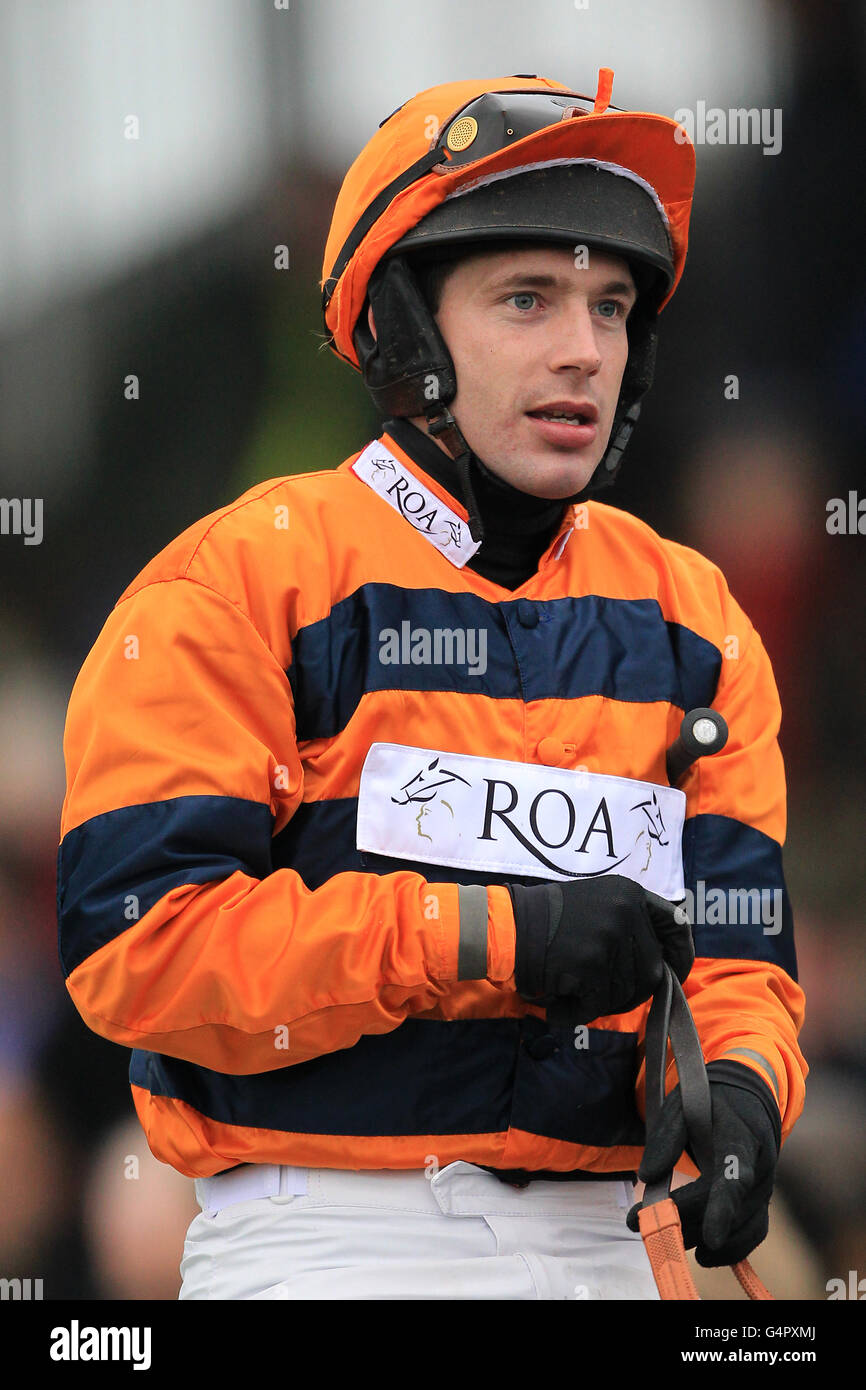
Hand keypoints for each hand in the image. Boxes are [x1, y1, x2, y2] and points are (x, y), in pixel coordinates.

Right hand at [506, 874, 693, 1022]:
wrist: (507, 928)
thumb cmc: (548, 921)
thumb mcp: (597, 903)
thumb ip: (630, 923)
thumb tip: (665, 962)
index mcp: (630, 893)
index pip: (675, 924)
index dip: (681, 952)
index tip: (677, 971)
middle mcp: (625, 911)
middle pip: (651, 971)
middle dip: (630, 991)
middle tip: (599, 994)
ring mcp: (610, 937)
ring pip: (627, 992)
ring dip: (601, 1002)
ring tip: (572, 992)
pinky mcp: (592, 963)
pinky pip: (600, 1003)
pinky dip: (579, 1011)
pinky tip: (559, 1003)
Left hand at [626, 1060, 780, 1266]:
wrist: (745, 1098)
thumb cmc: (709, 1101)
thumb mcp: (682, 1105)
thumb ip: (666, 1138)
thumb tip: (647, 1178)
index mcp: (741, 1137)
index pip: (736, 1177)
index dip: (724, 1208)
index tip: (711, 1238)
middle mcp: (760, 1167)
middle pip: (729, 1208)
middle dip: (688, 1222)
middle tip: (641, 1225)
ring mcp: (764, 1187)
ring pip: (742, 1227)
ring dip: (704, 1241)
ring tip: (665, 1241)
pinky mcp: (761, 1201)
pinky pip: (752, 1232)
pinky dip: (731, 1250)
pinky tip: (703, 1254)